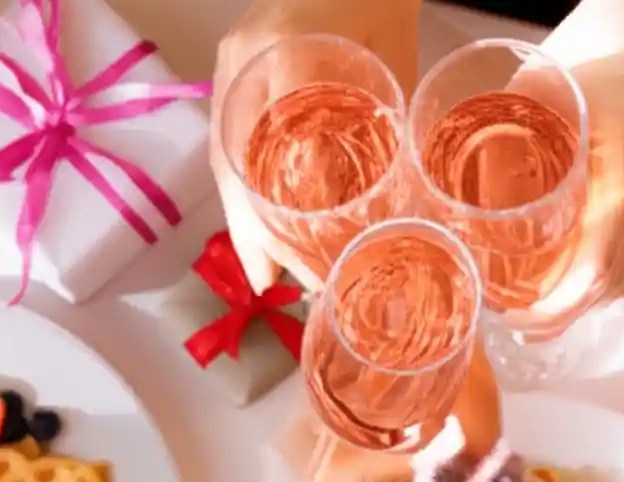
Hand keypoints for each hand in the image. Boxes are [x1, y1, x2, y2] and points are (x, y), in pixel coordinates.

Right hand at [210, 0, 422, 292]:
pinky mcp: (235, 66)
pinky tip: (258, 216)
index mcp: (283, 58)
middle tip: (273, 281)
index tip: (283, 270)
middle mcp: (243, 65)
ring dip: (239, 212)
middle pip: (231, 165)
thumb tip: (400, 210)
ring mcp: (232, 64)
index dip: (268, 223)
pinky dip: (242, 180)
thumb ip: (391, 128)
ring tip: (264, 264)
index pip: (265, 154)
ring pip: (224, 154)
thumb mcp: (397, 63)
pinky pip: (229, 135)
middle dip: (249, 232)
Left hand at [509, 0, 623, 335]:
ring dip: (579, 295)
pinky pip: (622, 239)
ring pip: (619, 265)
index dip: (556, 308)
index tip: (520, 320)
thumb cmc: (600, 46)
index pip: (594, 272)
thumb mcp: (538, 94)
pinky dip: (593, 266)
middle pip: (609, 281)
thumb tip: (465, 189)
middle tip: (520, 328)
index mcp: (620, 186)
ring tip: (538, 306)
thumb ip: (504, 141)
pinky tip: (564, 263)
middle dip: (563, 314)